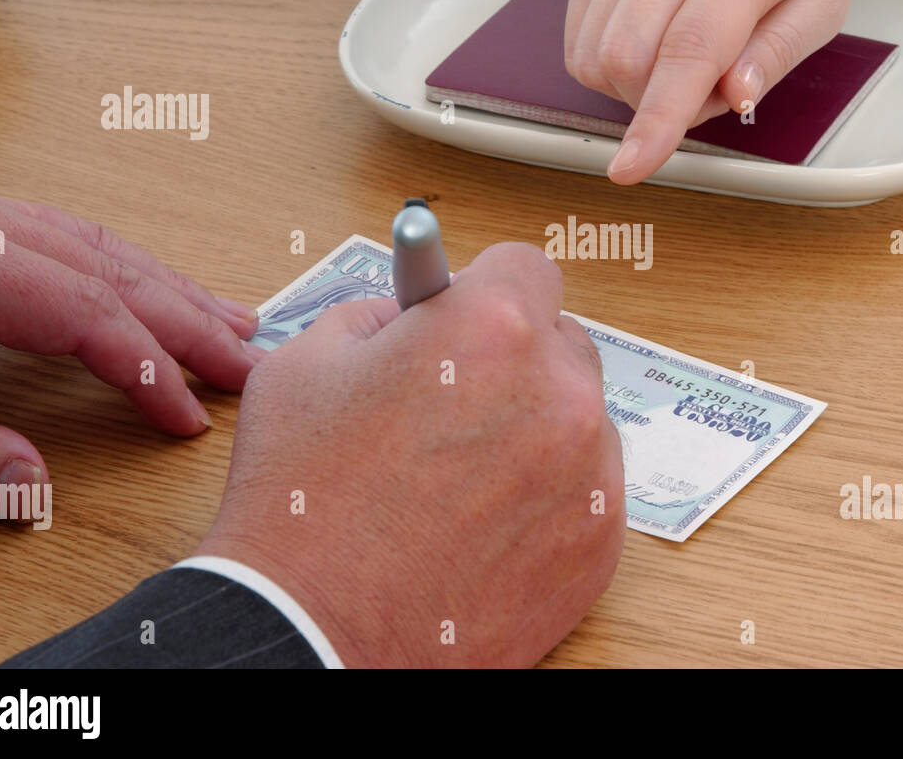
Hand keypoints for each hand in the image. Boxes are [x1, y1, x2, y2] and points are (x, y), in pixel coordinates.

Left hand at [0, 185, 261, 489]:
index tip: (187, 418)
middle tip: (250, 365)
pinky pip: (61, 233)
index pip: (87, 311)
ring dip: (168, 287)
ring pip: (93, 243)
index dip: (149, 368)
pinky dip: (118, 264)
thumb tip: (30, 482)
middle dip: (190, 324)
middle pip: (111, 272)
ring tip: (227, 322)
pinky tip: (146, 284)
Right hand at [197, 243, 624, 666]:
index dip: (486, 287)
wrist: (315, 635)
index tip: (469, 311)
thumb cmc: (301, 507)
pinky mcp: (600, 542)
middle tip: (456, 401)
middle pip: (561, 342)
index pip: (527, 267)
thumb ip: (379, 314)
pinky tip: (484, 523)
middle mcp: (559, 392)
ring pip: (579, 418)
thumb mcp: (308, 363)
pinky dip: (549, 495)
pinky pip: (587, 489)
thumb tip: (414, 313)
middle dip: (515, 360)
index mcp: (491, 329)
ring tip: (463, 477)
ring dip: (536, 429)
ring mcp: (590, 473)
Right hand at [565, 0, 861, 183]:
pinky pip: (578, 39)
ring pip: (595, 55)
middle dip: (656, 103)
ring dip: (633, 87)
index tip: (632, 166)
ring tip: (680, 58)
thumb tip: (736, 98)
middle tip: (707, 85)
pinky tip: (650, 42)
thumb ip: (779, 52)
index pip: (692, 48)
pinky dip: (608, 64)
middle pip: (628, 58)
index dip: (660, 117)